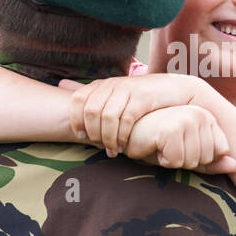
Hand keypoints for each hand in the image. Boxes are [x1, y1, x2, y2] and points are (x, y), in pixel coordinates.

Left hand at [60, 74, 205, 155]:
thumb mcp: (115, 94)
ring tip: (112, 150)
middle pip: (91, 111)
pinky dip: (122, 136)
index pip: (78, 100)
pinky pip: (126, 119)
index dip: (76, 119)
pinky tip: (123, 146)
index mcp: (102, 84)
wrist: (175, 89)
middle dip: (93, 133)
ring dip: (107, 138)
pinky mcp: (143, 98)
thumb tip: (61, 85)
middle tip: (98, 146)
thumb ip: (93, 95)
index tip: (81, 136)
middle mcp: (113, 85)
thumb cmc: (140, 97)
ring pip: (107, 117)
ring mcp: (128, 90)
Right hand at [124, 105, 235, 173]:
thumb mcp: (186, 154)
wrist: (126, 134)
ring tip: (160, 147)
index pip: (218, 153)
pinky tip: (153, 147)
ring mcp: (185, 119)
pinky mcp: (170, 128)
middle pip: (205, 158)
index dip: (197, 158)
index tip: (180, 147)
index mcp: (207, 117)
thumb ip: (211, 161)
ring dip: (173, 161)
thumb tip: (235, 166)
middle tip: (167, 148)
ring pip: (192, 161)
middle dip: (184, 161)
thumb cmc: (155, 144)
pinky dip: (163, 160)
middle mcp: (199, 114)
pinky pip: (175, 161)